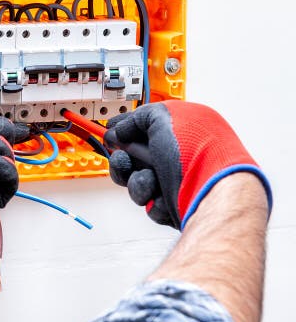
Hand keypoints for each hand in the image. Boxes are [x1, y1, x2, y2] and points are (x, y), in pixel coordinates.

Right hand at [105, 100, 271, 228]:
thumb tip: (119, 130)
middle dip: (124, 161)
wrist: (210, 194)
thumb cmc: (197, 154)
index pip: (146, 126)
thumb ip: (135, 118)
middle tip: (126, 162)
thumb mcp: (161, 117)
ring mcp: (178, 179)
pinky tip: (164, 197)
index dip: (126, 131)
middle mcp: (180, 153)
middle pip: (136, 157)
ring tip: (152, 182)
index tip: (112, 135)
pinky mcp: (176, 203)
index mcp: (182, 129)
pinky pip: (149, 202)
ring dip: (139, 183)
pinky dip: (152, 200)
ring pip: (138, 182)